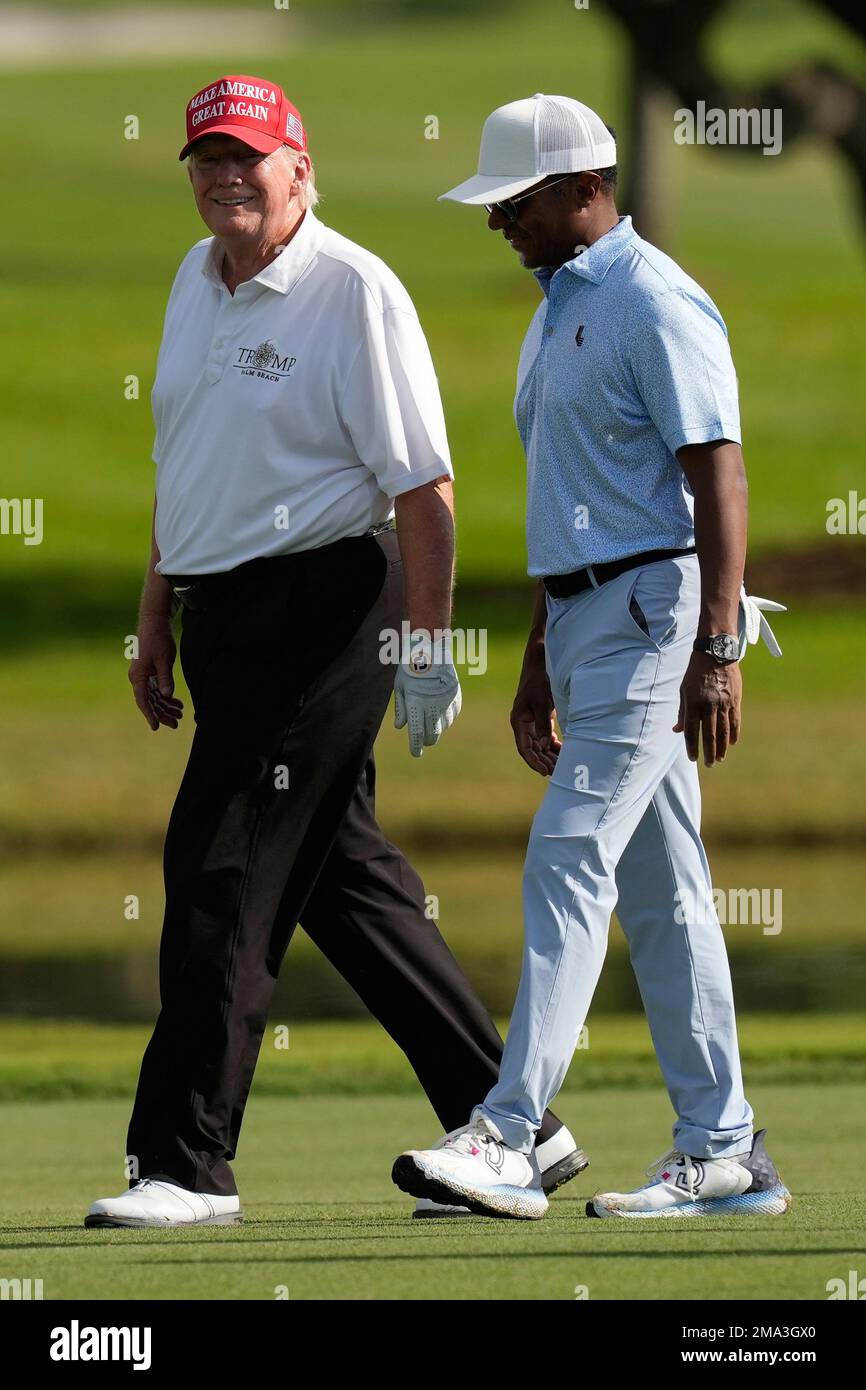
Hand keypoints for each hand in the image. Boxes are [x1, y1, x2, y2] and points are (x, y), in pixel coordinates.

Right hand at [129, 613, 184, 730]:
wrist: (154, 622)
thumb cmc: (158, 638)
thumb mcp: (164, 659)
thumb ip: (165, 678)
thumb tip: (166, 696)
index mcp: (138, 676)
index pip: (143, 700)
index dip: (150, 715)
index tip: (156, 728)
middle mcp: (138, 678)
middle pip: (150, 701)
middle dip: (162, 713)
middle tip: (176, 724)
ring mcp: (143, 675)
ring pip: (154, 696)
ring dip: (166, 706)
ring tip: (180, 715)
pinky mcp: (149, 672)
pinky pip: (156, 689)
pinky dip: (166, 696)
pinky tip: (176, 703)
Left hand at [393, 638, 460, 756]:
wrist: (431, 649)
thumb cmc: (410, 667)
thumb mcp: (400, 687)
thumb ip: (401, 708)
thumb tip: (401, 727)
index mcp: (416, 704)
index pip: (417, 733)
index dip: (416, 746)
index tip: (416, 753)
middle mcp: (433, 705)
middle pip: (433, 734)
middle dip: (427, 740)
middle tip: (422, 740)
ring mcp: (446, 701)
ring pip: (444, 726)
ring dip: (437, 728)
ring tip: (430, 723)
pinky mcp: (456, 696)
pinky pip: (453, 715)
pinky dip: (447, 718)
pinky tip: (441, 714)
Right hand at [511, 659, 561, 774]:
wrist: (541, 663)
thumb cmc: (540, 680)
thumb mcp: (542, 701)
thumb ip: (543, 723)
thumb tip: (545, 745)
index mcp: (519, 721)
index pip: (525, 748)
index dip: (535, 761)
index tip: (545, 772)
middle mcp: (523, 724)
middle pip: (533, 749)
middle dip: (544, 761)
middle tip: (558, 773)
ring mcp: (532, 722)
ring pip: (540, 745)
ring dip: (550, 756)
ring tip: (562, 766)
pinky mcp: (541, 718)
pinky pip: (546, 737)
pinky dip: (554, 746)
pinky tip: (563, 753)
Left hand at [674, 651, 740, 765]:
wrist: (716, 653)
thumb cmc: (695, 672)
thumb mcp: (684, 690)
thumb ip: (682, 711)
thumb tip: (677, 730)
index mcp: (693, 702)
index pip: (692, 730)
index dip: (692, 746)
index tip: (693, 758)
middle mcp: (708, 705)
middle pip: (709, 735)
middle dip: (708, 752)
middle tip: (709, 764)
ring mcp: (723, 703)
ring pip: (724, 731)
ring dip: (722, 747)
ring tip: (719, 758)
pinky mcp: (735, 700)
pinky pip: (735, 721)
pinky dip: (734, 734)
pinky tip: (731, 744)